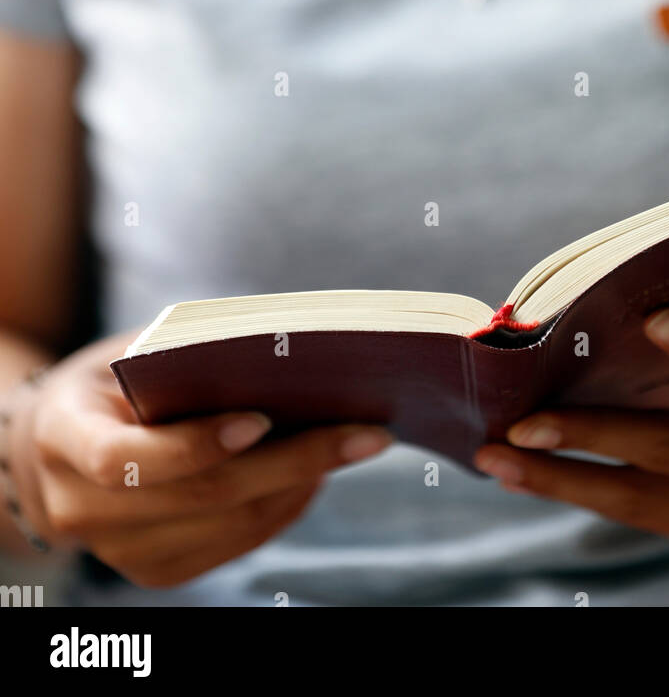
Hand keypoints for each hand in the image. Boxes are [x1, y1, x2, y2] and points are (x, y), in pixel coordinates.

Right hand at [7, 331, 391, 586]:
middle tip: (363, 432)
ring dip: (300, 485)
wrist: (50, 448)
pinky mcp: (153, 571)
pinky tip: (317, 472)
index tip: (262, 418)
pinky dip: (283, 509)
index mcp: (63, 438)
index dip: (196, 445)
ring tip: (354, 443)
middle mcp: (81, 507)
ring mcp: (117, 550)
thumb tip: (287, 355)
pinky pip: (230, 548)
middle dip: (291, 462)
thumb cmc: (105, 381)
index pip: (129, 460)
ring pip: (226, 528)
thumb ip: (185, 356)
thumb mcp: (124, 353)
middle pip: (199, 497)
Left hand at [474, 308, 668, 548]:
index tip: (656, 317)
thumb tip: (633, 289)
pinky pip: (637, 511)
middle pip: (668, 449)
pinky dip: (577, 489)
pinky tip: (526, 472)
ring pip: (636, 498)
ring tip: (495, 458)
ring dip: (558, 478)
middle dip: (588, 437)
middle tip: (521, 425)